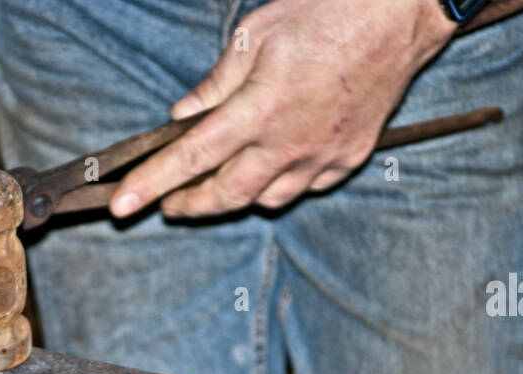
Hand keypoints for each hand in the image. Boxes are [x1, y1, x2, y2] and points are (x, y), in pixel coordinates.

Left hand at [110, 0, 457, 218]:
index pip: (189, 159)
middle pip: (225, 196)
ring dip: (235, 197)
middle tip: (169, 204)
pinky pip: (305, 187)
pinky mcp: (348, 157)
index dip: (150, 185)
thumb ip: (215, 84)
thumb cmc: (325, 14)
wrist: (399, 15)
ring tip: (217, 184)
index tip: (123, 206)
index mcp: (256, 110)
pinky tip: (272, 169)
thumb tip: (183, 115)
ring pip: (266, 200)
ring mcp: (320, 156)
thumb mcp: (254, 35)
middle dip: (189, 206)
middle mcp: (286, 144)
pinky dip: (281, 185)